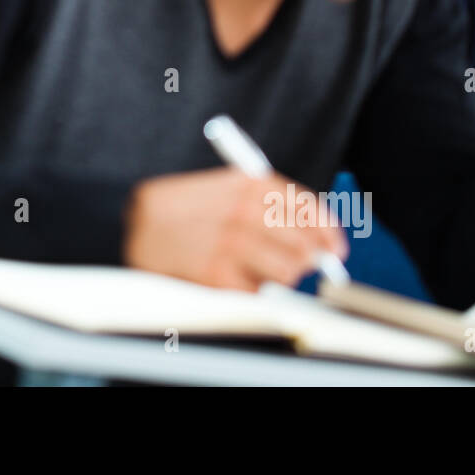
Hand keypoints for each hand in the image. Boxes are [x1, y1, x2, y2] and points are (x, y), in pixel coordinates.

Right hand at [123, 167, 346, 290]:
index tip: (335, 245)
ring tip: (278, 274)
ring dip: (288, 276)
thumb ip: (268, 204)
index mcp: (246, 183)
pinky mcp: (215, 274)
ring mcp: (229, 243)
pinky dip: (258, 290)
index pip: (304, 207)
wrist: (138, 223)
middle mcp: (241, 211)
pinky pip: (258, 291)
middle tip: (313, 265)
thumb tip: (318, 236)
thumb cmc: (189, 208)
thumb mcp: (225, 188)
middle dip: (313, 256)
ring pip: (288, 270)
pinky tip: (246, 280)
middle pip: (302, 240)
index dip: (326, 229)